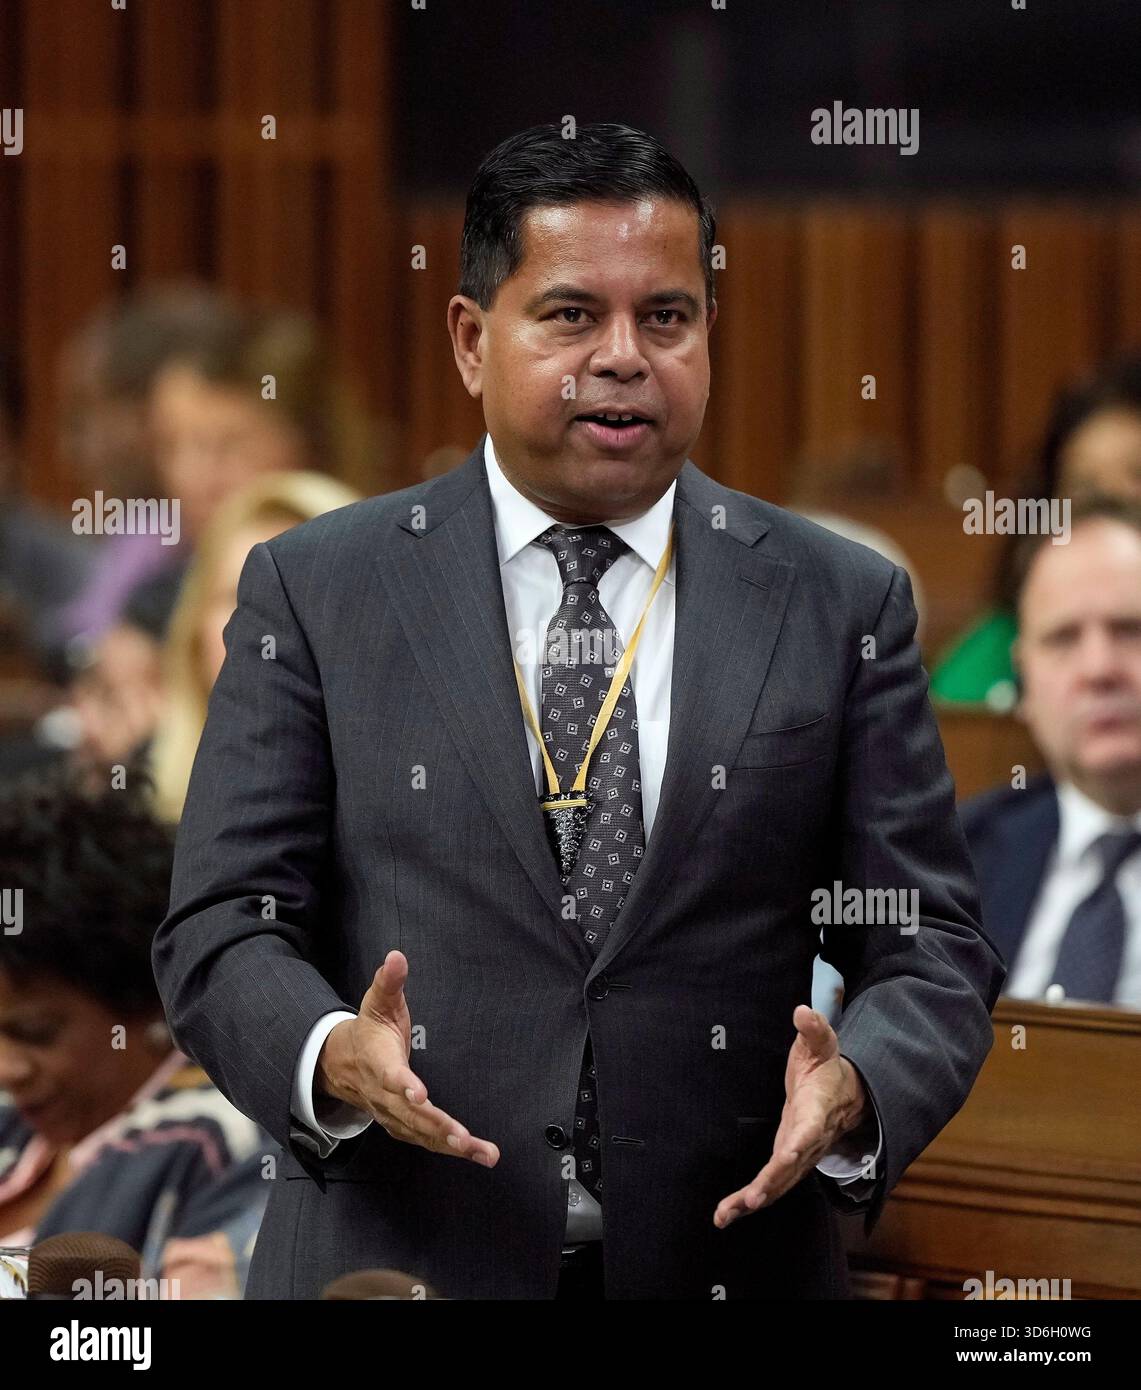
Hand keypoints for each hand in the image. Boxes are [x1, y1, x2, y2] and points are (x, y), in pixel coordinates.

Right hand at [316, 949, 499, 1167]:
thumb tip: (396, 956)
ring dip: (452, 1145)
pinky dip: (451, 1149)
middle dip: (437, 1127)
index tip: (419, 1094)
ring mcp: (392, 1114)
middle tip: (464, 1138)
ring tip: (483, 1153)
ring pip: (421, 1134)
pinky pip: (427, 1140)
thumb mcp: (377, 1000)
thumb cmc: (370, 1030)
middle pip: (410, 1115)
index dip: (404, 1085)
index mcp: (378, 1061)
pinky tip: (476, 1154)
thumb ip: (389, 980)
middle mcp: (384, 1094)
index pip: (390, 1075)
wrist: (342, 1063)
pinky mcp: (402, 1125)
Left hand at [713, 1004, 868, 1228]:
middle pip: (791, 1165)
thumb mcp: (822, 1043)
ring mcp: (799, 1155)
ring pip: (779, 1183)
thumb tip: (803, 1011)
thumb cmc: (825, 1066)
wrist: (843, 1094)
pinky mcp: (786, 1163)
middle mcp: (809, 1139)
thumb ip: (814, 1029)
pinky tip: (726, 1214)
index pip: (809, 1128)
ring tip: (726, 1215)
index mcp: (817, 1110)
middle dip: (772, 1182)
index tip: (787, 1155)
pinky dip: (748, 1202)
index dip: (799, 1143)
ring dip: (754, 1200)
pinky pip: (770, 1185)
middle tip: (751, 1199)